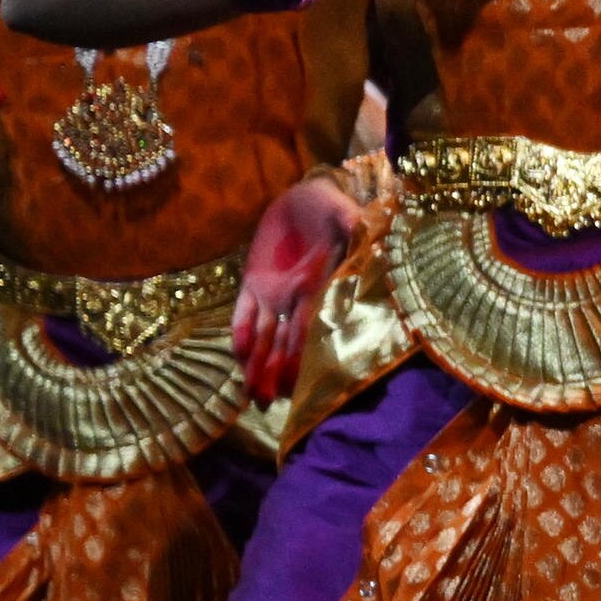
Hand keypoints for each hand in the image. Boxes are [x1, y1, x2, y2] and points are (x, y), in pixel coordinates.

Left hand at [232, 171, 365, 402]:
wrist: (303, 198)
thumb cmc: (328, 207)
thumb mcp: (341, 212)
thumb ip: (350, 224)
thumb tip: (362, 230)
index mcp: (318, 285)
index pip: (308, 328)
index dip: (301, 355)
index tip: (297, 383)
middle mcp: (294, 298)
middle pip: (284, 341)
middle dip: (276, 372)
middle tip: (269, 403)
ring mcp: (272, 292)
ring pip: (264, 335)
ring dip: (257, 363)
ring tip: (252, 394)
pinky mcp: (252, 282)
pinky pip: (243, 312)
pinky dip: (240, 333)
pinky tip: (239, 355)